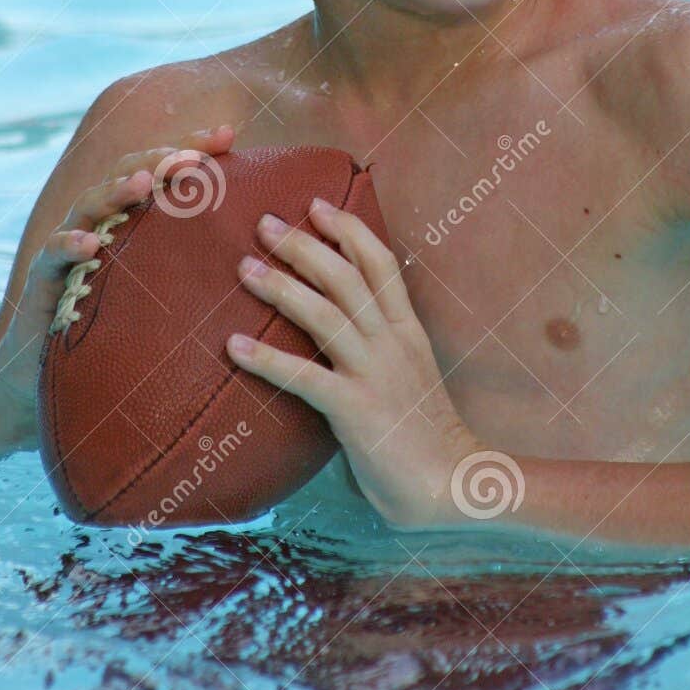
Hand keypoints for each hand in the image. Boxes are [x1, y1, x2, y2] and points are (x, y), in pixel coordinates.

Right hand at [0, 125, 237, 412]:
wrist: (54, 374)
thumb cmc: (119, 328)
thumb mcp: (167, 288)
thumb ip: (203, 262)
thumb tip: (269, 246)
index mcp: (133, 216)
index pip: (164, 169)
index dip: (193, 146)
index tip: (230, 134)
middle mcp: (101, 221)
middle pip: (128, 172)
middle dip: (160, 157)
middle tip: (192, 154)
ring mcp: (68, 245)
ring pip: (89, 203)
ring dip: (117, 190)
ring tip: (144, 182)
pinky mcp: (42, 279)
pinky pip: (52, 254)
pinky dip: (69, 244)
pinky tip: (89, 243)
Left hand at [225, 197, 478, 528]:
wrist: (456, 485)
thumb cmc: (426, 442)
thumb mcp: (407, 382)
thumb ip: (375, 360)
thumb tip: (332, 354)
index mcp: (407, 333)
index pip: (381, 264)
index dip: (348, 230)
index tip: (318, 204)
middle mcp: (392, 343)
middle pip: (345, 276)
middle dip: (303, 245)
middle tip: (263, 223)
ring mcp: (375, 373)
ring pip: (325, 314)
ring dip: (281, 286)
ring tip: (244, 268)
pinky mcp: (357, 409)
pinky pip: (305, 377)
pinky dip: (267, 360)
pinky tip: (234, 347)